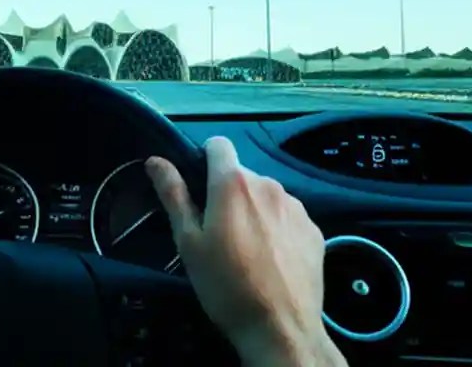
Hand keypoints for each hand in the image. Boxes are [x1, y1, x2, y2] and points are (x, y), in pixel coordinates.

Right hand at [146, 137, 344, 366]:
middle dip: (228, 195)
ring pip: (266, 197)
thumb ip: (173, 195)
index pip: (218, 144)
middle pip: (242, 175)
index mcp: (234, 183)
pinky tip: (272, 260)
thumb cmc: (226, 286)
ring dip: (254, 212)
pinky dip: (278, 230)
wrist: (280, 328)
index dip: (204, 159)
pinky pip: (289, 218)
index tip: (198, 187)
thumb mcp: (188, 243)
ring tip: (246, 251)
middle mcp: (269, 185)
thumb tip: (156, 161)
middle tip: (217, 233)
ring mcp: (297, 207)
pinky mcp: (315, 229)